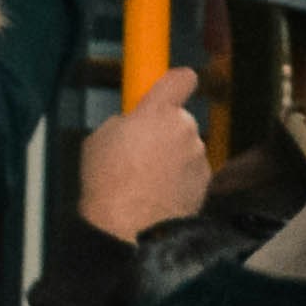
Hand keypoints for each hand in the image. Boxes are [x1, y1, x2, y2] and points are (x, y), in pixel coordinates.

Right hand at [74, 66, 210, 241]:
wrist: (129, 226)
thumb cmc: (109, 183)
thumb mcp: (99, 140)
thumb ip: (122, 124)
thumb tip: (130, 126)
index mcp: (158, 111)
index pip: (181, 79)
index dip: (176, 83)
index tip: (172, 88)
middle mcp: (184, 128)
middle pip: (179, 120)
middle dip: (165, 132)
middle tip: (142, 152)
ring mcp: (198, 156)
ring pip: (186, 148)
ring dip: (173, 158)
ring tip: (147, 180)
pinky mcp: (205, 181)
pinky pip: (192, 172)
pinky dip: (181, 180)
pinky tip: (159, 194)